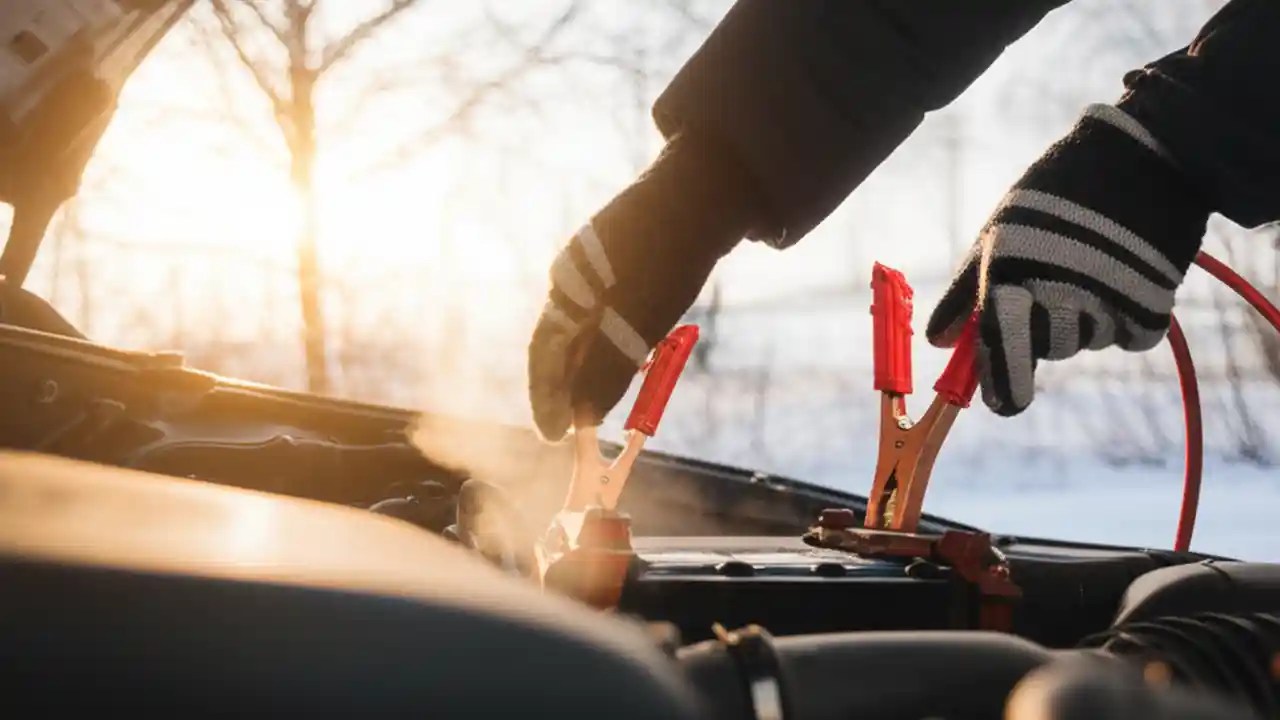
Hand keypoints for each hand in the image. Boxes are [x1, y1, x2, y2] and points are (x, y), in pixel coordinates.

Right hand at [527, 133, 756, 441]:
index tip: (554, 438)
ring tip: (610, 397)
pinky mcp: (630, 256)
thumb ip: (606, 371)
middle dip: (570, 386)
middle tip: (582, 427)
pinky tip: (640, 350)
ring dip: (596, 365)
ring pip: (590, 326)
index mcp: (565, 287)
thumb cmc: (668, 256)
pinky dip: (618, 339)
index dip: (546, 398)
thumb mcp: (638, 323)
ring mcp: (601, 263)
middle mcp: (574, 274)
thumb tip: (581, 418)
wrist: (711, 186)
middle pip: (563, 342)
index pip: (544, 354)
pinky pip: (614, 308)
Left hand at [927, 103, 1211, 415]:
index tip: (1003, 403)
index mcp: (1009, 279)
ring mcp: (1105, 309)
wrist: (1145, 157)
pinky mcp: (1150, 312)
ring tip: (1089, 264)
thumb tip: (940, 341)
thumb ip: (966, 293)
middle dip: (1043, 329)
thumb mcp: (997, 234)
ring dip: (1082, 317)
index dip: (1001, 385)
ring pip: (1083, 341)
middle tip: (1054, 284)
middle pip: (1043, 350)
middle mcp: (1055, 299)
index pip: (998, 355)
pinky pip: (1126, 336)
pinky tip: (1122, 273)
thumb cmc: (1054, 195)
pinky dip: (1123, 315)